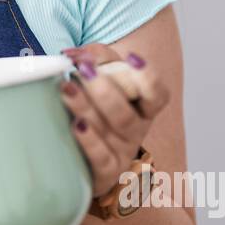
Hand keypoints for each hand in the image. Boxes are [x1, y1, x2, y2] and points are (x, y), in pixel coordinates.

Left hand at [58, 43, 169, 198]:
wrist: (83, 160)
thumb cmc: (95, 112)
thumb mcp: (101, 82)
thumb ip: (95, 59)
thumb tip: (73, 52)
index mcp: (142, 107)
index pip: (157, 94)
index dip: (148, 77)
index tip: (131, 59)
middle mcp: (137, 130)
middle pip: (126, 112)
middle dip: (105, 89)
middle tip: (82, 69)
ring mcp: (122, 152)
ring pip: (110, 130)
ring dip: (88, 107)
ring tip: (67, 88)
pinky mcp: (106, 172)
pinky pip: (100, 157)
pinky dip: (89, 141)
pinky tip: (76, 125)